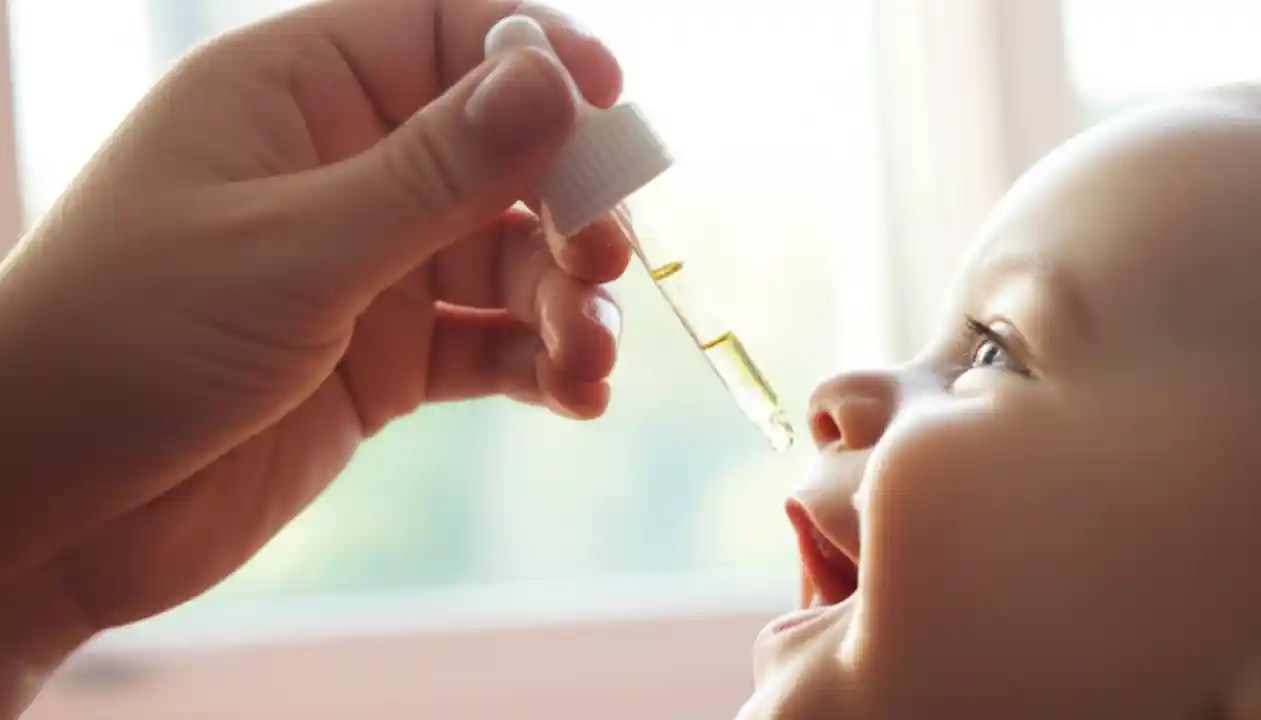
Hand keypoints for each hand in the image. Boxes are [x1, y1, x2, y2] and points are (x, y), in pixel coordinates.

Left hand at [0, 0, 625, 706]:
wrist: (52, 510)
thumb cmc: (127, 346)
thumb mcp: (291, 250)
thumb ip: (433, 173)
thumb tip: (553, 83)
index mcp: (297, 94)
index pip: (445, 33)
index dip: (538, 58)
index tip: (611, 108)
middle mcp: (343, 169)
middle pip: (502, 154)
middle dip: (568, 205)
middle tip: (603, 261)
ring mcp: (368, 268)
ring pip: (508, 259)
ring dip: (567, 302)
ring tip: (587, 360)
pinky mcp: (384, 360)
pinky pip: (489, 343)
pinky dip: (539, 363)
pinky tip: (576, 396)